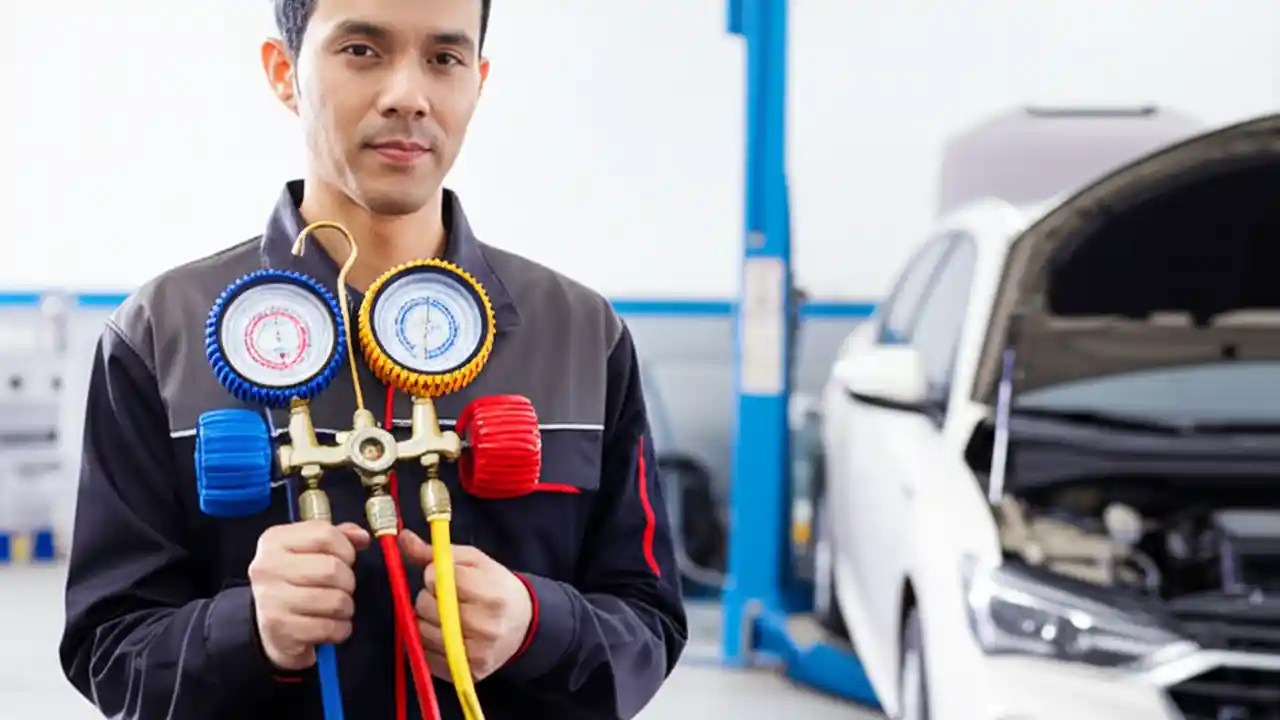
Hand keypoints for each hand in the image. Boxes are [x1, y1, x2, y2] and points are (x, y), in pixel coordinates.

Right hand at [248, 520, 370, 670]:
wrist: (266, 625)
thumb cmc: (293, 583)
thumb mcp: (309, 550)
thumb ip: (338, 537)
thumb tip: (361, 537)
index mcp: (275, 541)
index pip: (325, 535)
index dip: (346, 549)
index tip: (345, 559)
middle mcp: (268, 568)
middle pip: (332, 569)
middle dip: (348, 581)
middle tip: (342, 588)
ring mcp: (271, 601)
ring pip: (335, 600)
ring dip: (345, 607)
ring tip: (336, 608)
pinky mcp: (281, 631)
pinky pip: (329, 628)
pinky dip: (340, 629)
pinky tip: (331, 625)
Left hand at [399, 530, 532, 680]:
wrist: (524, 624)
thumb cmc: (496, 588)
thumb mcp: (474, 562)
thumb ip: (435, 552)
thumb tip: (403, 537)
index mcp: (491, 595)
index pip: (440, 580)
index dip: (434, 574)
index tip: (442, 576)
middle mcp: (485, 627)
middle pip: (426, 606)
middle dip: (428, 596)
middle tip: (444, 596)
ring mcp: (476, 654)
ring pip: (421, 631)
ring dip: (424, 619)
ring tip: (443, 614)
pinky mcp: (467, 673)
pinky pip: (425, 655)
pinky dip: (427, 642)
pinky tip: (443, 632)